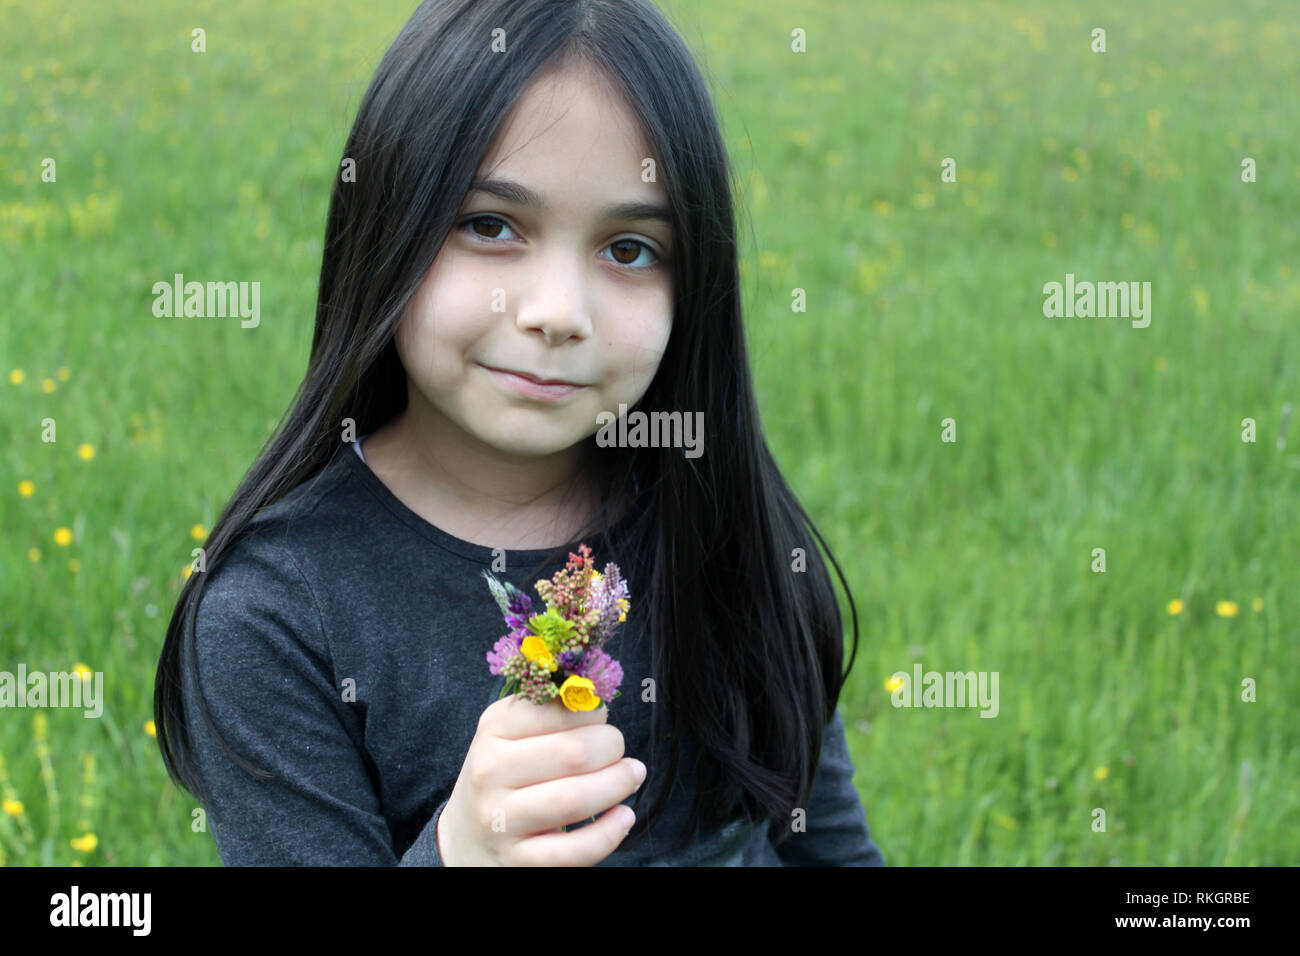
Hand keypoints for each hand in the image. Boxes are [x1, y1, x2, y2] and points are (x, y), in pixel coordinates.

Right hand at [437, 693, 645, 865]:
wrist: (466, 837)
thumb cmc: (503, 776)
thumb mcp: (511, 733)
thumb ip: (551, 714)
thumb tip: (599, 703)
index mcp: (494, 728)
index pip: (558, 710)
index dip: (594, 713)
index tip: (602, 722)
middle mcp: (491, 771)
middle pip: (573, 753)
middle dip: (612, 748)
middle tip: (621, 752)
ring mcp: (501, 819)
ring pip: (574, 799)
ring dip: (617, 785)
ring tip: (632, 777)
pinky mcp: (517, 860)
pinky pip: (573, 850)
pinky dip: (609, 833)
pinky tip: (623, 817)